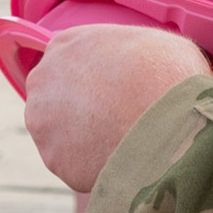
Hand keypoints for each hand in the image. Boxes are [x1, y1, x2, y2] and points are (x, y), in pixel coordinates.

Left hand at [23, 24, 208, 191]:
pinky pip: (72, 165)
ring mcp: (42, 122)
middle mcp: (43, 80)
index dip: (95, 79)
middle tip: (117, 120)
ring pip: (61, 134)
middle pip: (57, 98)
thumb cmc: (169, 77)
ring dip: (84, 139)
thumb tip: (141, 66)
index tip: (115, 92)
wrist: (170, 125)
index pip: (70, 61)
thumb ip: (132, 52)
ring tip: (122, 142)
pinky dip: (91, 167)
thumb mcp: (157, 45)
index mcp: (65, 45)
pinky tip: (118, 162)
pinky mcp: (53, 158)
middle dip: (83, 110)